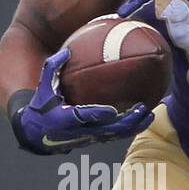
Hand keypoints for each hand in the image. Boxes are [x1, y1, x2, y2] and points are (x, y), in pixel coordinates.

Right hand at [12, 48, 152, 153]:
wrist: (38, 133)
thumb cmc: (42, 106)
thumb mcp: (44, 86)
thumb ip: (53, 68)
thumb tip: (67, 50)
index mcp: (66, 119)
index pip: (84, 117)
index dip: (97, 115)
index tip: (111, 111)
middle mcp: (80, 131)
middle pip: (108, 130)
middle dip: (127, 122)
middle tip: (142, 108)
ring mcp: (90, 137)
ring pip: (116, 135)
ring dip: (134, 126)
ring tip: (150, 115)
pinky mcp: (96, 138)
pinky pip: (116, 135)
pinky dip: (131, 128)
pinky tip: (144, 118)